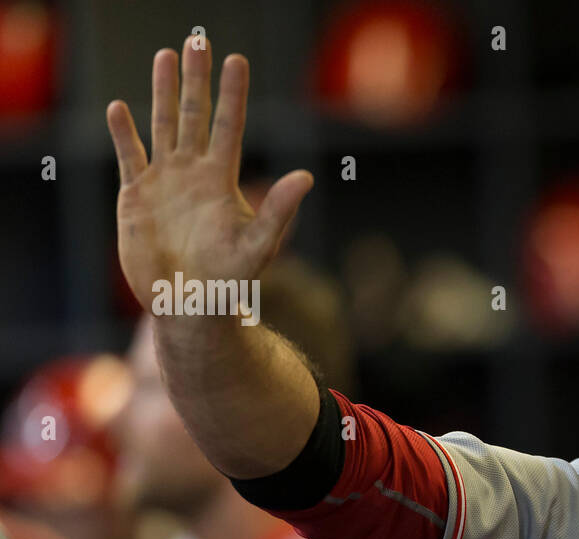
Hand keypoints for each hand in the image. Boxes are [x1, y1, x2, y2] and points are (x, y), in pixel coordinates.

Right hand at [105, 36, 312, 311]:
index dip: (232, 94)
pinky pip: (130, 157)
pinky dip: (123, 133)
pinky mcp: (137, 197)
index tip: (236, 61)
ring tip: (164, 57)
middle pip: (194, 116)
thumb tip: (306, 177)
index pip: (229, 126)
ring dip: (161, 93)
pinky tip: (119, 109)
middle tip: (197, 41)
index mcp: (222, 180)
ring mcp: (164, 182)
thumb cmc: (231, 280)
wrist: (191, 304)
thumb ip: (279, 209)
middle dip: (196, 80)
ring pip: (162, 126)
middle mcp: (194, 173)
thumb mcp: (259, 244)